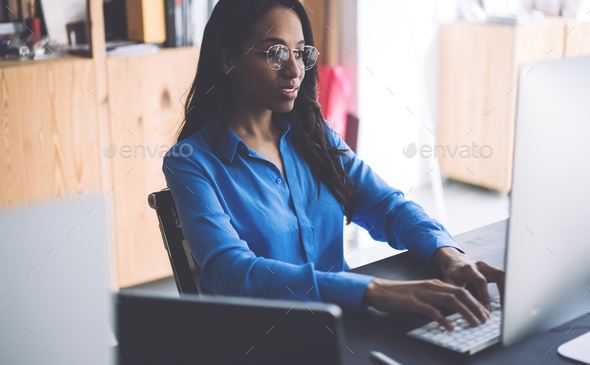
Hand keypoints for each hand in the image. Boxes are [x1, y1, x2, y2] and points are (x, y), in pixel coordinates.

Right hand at [361, 278, 490, 330]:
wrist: (380, 291)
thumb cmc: (401, 294)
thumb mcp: (422, 293)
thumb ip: (437, 298)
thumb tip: (453, 310)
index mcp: (435, 283)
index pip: (460, 290)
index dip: (475, 301)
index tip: (484, 312)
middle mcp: (432, 286)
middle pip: (459, 293)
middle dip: (475, 306)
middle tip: (485, 319)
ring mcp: (423, 294)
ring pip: (450, 301)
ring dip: (465, 312)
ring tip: (474, 323)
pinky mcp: (414, 302)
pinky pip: (432, 310)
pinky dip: (443, 319)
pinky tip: (450, 327)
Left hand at [440, 255, 505, 310]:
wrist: (455, 263)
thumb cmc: (453, 274)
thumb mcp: (449, 283)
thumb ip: (455, 294)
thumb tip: (460, 311)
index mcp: (468, 268)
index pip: (480, 281)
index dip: (484, 296)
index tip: (486, 309)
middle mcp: (481, 265)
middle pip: (498, 274)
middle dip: (503, 291)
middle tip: (504, 307)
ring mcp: (489, 266)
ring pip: (505, 274)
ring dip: (509, 289)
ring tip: (509, 304)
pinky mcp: (494, 270)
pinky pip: (505, 277)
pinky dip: (508, 287)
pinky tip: (509, 298)